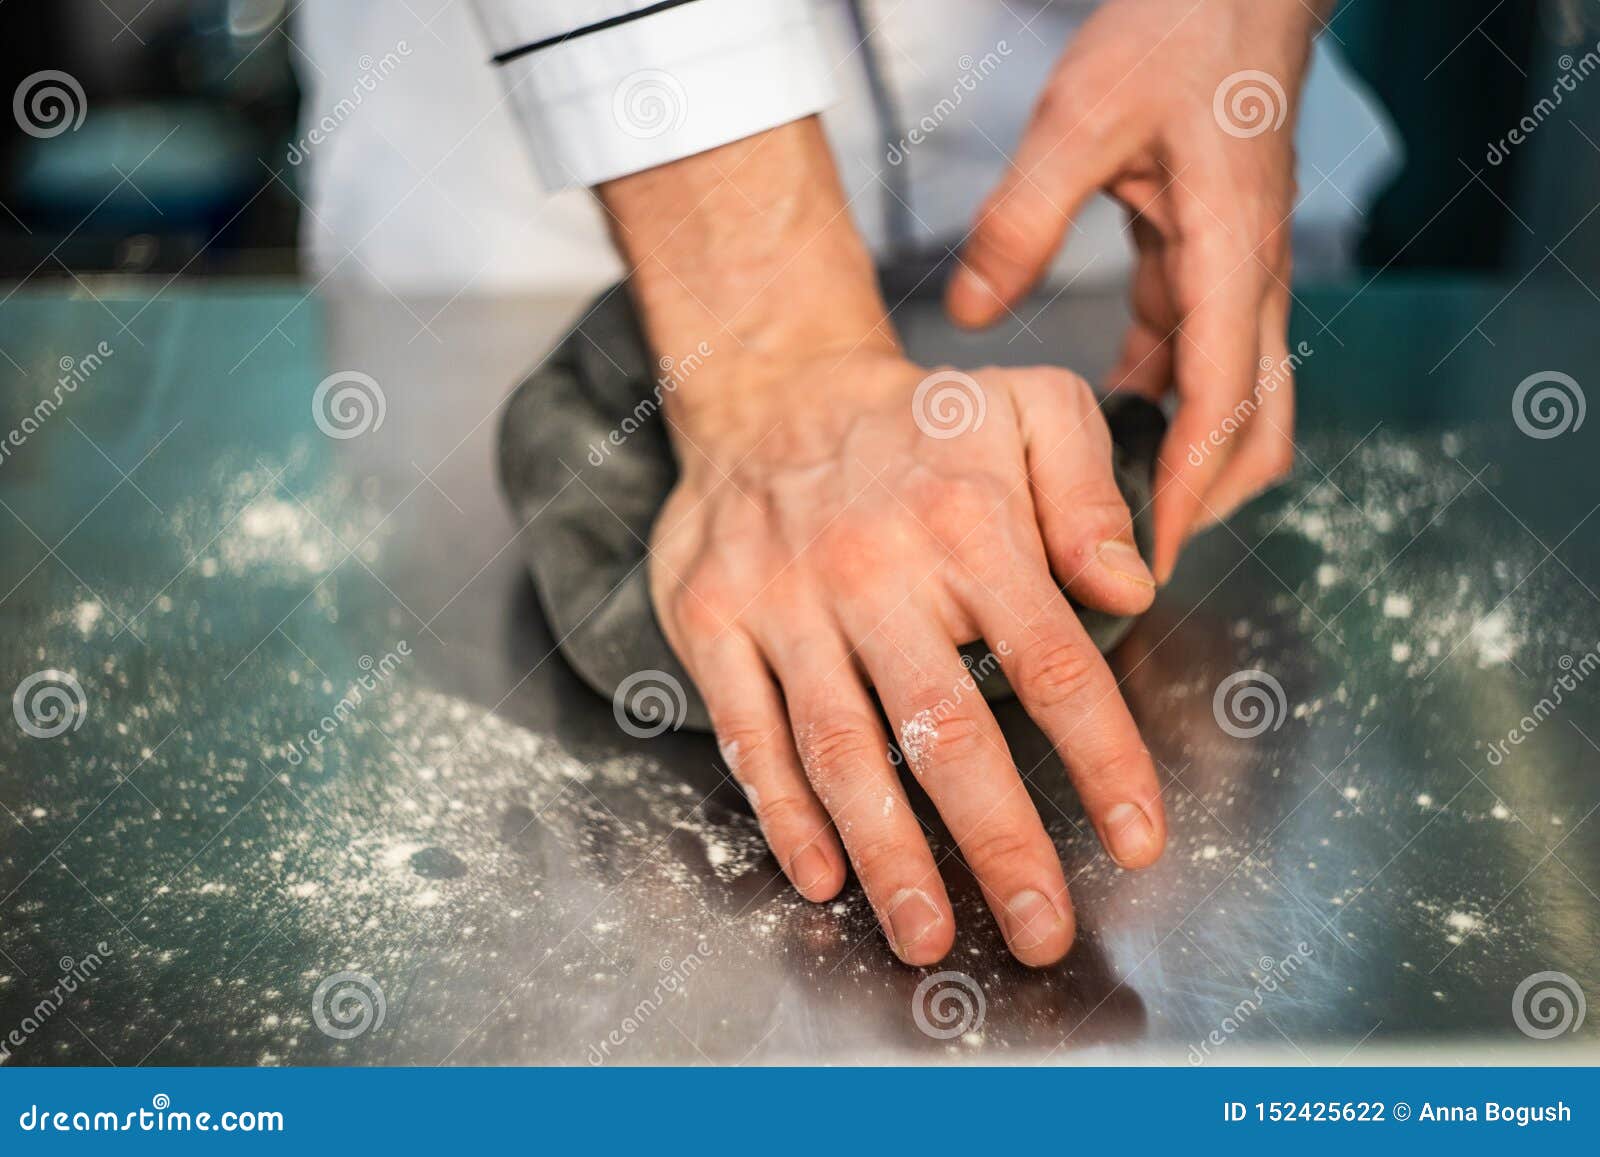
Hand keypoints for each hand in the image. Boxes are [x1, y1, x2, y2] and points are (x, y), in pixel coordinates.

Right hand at [601, 119, 1166, 965]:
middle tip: (1041, 931)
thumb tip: (1131, 588)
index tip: (1139, 839)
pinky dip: (784, 811)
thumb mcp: (1031, 408)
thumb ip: (1091, 492)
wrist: (771, 390)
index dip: (1103, 759)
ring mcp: (785, 601)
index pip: (1051, 662)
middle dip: (1000, 842)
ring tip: (931, 937)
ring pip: (843, 749)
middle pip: (945, 730)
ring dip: (890, 853)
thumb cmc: (918, 422)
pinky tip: (822, 874)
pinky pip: (750, 731)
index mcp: (968, 524)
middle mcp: (874, 570)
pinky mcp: (715, 622)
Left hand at [948, 0, 1328, 579]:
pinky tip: (1108, 417)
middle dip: (1208, 496)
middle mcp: (1252, 279)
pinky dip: (1165, 399)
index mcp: (1232, 253)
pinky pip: (1200, 354)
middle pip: (1258, 424)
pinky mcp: (1215, 264)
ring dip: (1187, 455)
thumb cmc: (1178, 34)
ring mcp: (1240, 276)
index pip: (1223, 400)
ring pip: (1236, 399)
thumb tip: (976, 312)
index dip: (1192, 487)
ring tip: (1109, 504)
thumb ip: (1021, 219)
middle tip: (1134, 551)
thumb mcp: (1078, 118)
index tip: (1156, 551)